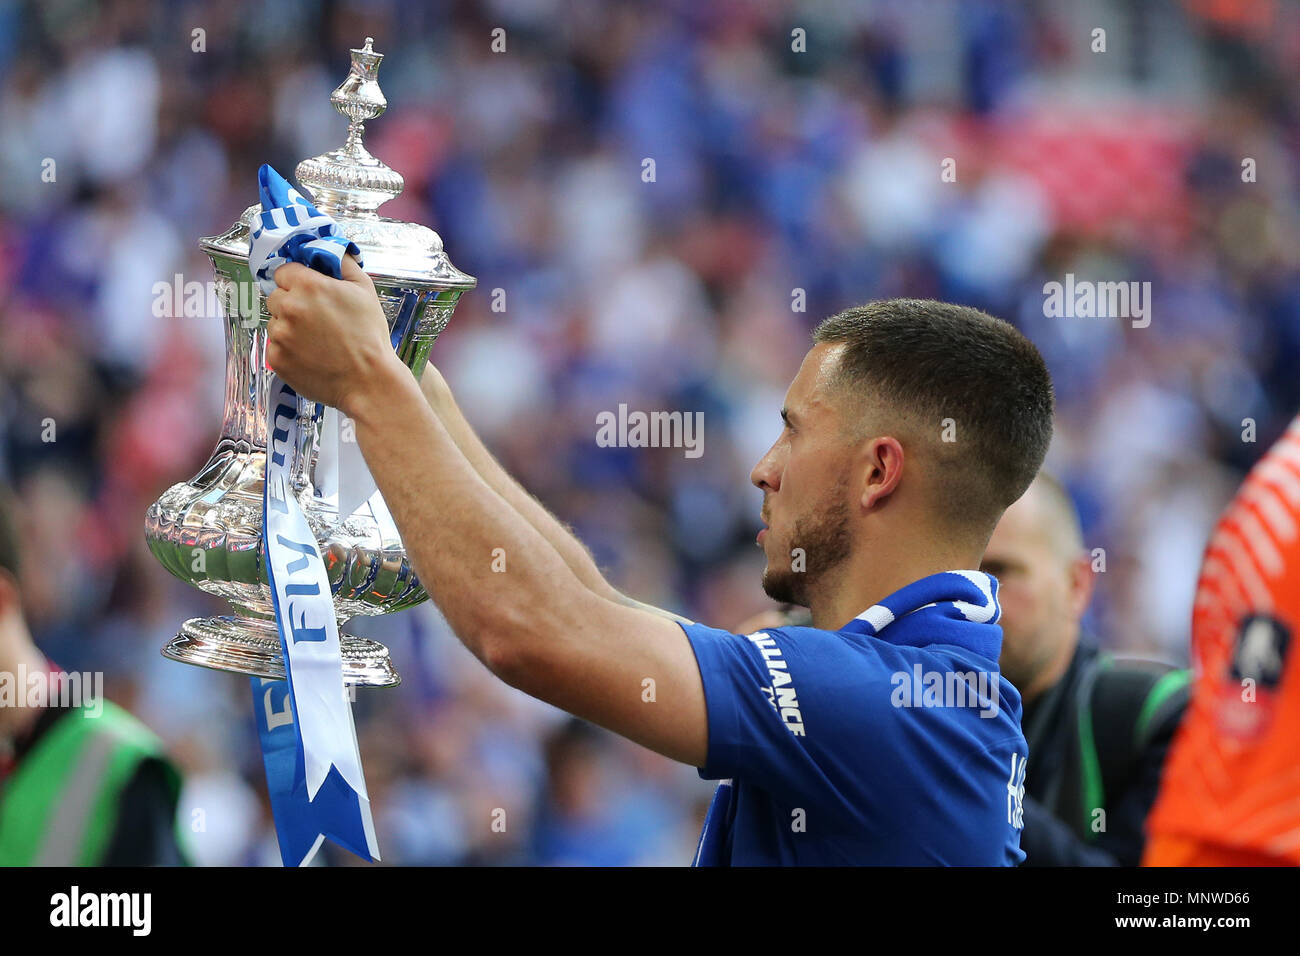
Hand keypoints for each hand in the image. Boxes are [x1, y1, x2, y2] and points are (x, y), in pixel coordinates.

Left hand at [264, 255, 401, 415]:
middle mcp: (288, 307)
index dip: (298, 281)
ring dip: (289, 328)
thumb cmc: (370, 337)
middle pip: (276, 297)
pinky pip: (275, 347)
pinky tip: (311, 356)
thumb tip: (330, 249)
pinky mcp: (276, 359)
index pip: (284, 271)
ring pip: (275, 323)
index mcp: (307, 285)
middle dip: (292, 304)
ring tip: (317, 341)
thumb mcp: (365, 290)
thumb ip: (343, 263)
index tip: (311, 293)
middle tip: (317, 319)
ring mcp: (279, 335)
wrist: (369, 381)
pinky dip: (288, 351)